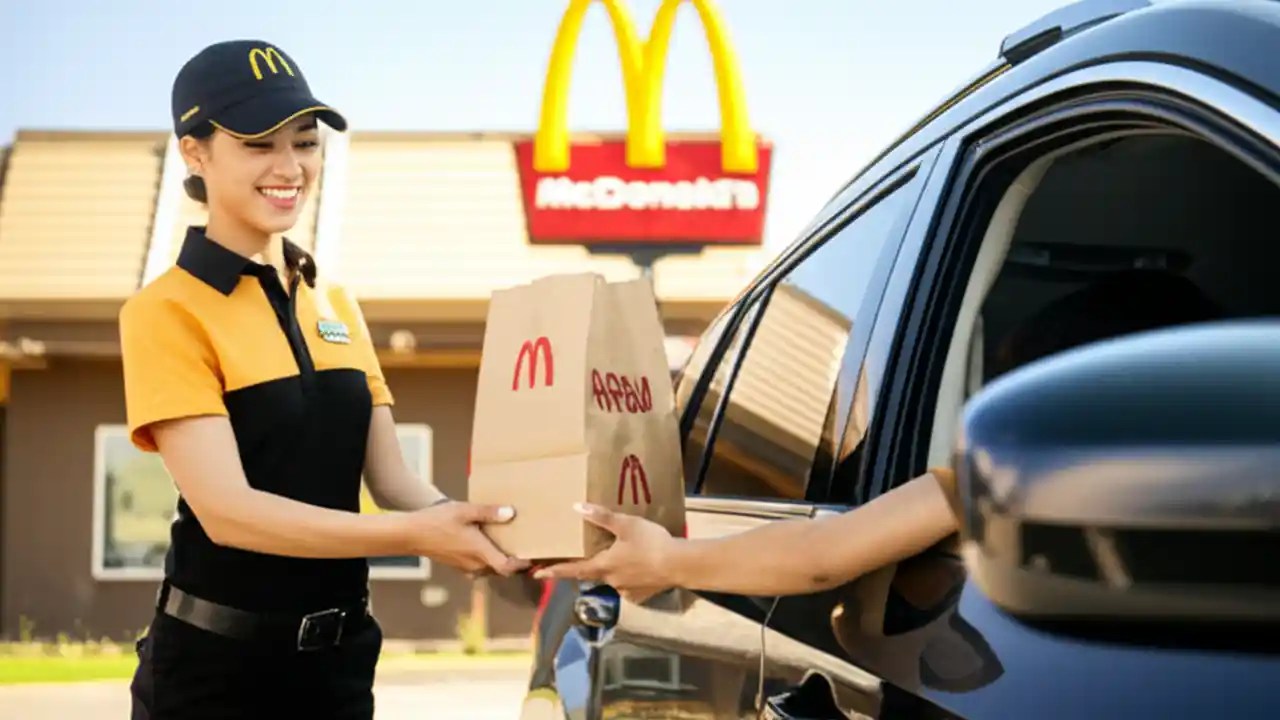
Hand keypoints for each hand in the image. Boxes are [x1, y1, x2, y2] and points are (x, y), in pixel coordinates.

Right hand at [404, 501, 529, 576]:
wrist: (411, 534)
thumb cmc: (438, 521)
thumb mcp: (465, 511)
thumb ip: (489, 512)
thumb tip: (512, 512)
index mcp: (480, 552)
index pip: (507, 568)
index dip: (521, 564)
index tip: (531, 555)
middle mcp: (474, 564)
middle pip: (500, 570)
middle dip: (512, 562)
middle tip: (523, 546)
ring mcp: (464, 567)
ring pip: (489, 569)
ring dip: (498, 561)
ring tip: (507, 544)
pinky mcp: (457, 566)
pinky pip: (478, 567)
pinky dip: (486, 560)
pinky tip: (485, 545)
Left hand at [533, 503, 677, 602]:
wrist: (678, 564)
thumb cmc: (649, 542)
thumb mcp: (625, 524)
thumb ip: (601, 517)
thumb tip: (576, 507)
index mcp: (603, 566)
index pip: (573, 570)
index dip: (554, 571)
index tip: (537, 574)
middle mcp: (611, 582)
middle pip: (595, 574)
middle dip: (592, 565)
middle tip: (595, 555)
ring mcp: (627, 591)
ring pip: (614, 579)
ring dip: (616, 570)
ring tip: (629, 557)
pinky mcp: (642, 596)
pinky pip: (631, 586)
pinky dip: (632, 578)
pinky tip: (642, 568)